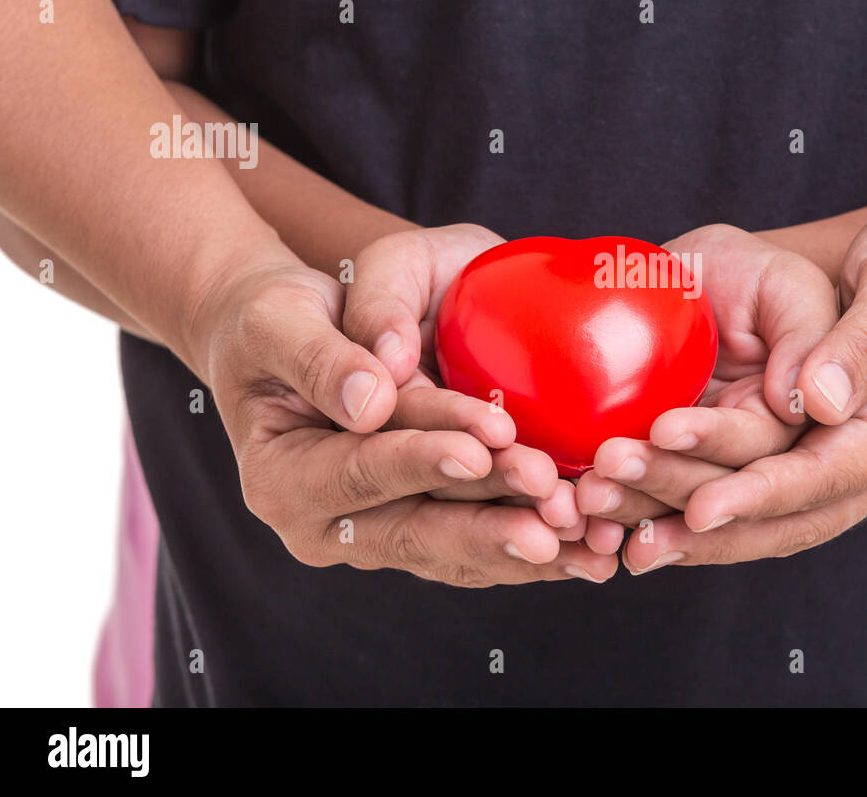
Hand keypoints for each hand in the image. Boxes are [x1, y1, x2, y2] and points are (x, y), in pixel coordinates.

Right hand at [200, 253, 616, 585]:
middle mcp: (326, 527)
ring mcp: (377, 536)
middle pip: (418, 527)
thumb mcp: (279, 318)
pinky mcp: (421, 529)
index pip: (362, 470)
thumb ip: (319, 358)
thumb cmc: (276, 317)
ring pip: (459, 548)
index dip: (423, 460)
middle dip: (491, 517)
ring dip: (525, 543)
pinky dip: (535, 549)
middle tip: (553, 503)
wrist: (290, 339)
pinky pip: (481, 546)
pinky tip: (590, 548)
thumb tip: (369, 402)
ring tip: (588, 538)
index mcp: (282, 481)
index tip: (481, 446)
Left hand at [620, 191, 866, 572]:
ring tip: (628, 546)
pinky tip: (652, 523)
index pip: (827, 475)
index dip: (761, 495)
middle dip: (712, 530)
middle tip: (635, 540)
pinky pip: (767, 501)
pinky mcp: (829, 458)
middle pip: (793, 517)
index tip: (698, 509)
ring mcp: (860, 468)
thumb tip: (820, 403)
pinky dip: (710, 515)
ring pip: (775, 523)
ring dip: (702, 537)